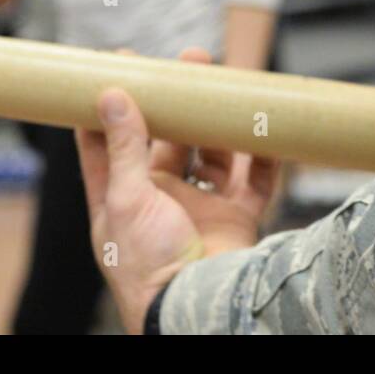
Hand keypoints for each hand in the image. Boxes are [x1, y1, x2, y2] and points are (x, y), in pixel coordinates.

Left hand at [75, 48, 278, 333]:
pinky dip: (263, 156)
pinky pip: (254, 180)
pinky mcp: (235, 221)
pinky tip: (266, 128)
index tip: (121, 64)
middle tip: (189, 62)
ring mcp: (199, 211)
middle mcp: (160, 202)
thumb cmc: (149, 267)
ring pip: (212, 154)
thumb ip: (124, 147)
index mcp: (120, 199)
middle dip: (177, 102)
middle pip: (167, 140)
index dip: (112, 104)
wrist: (199, 311)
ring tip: (226, 86)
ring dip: (218, 122)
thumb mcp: (126, 199)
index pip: (108, 143)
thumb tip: (113, 96)